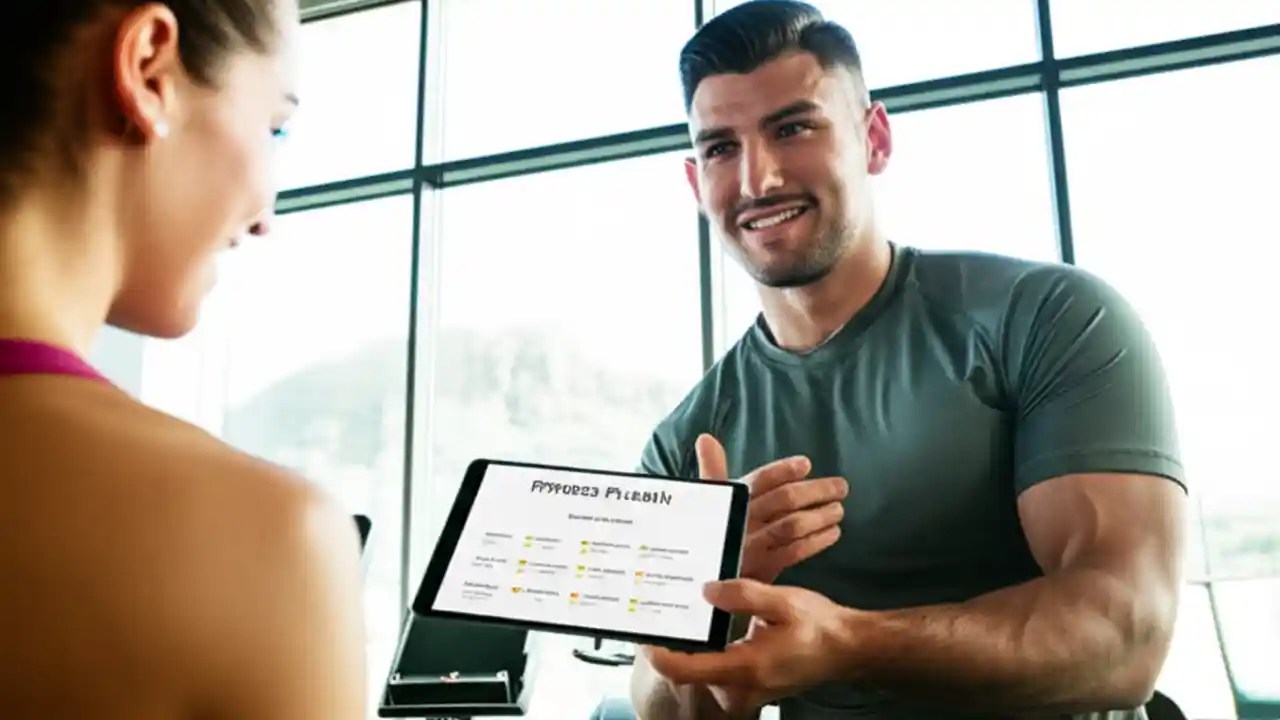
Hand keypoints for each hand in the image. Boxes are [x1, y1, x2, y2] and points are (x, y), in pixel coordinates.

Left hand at [643, 579, 855, 715]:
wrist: (847, 649)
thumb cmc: (817, 625)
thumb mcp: (782, 602)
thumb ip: (743, 595)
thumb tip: (705, 590)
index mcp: (745, 667)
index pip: (685, 670)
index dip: (658, 653)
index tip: (644, 629)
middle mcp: (741, 687)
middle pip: (689, 673)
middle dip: (672, 646)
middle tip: (658, 612)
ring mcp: (746, 692)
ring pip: (702, 674)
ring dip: (689, 650)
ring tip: (677, 615)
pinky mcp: (751, 688)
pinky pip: (718, 674)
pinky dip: (707, 654)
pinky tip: (705, 627)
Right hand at [696, 434, 846, 583]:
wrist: (706, 579)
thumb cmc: (713, 531)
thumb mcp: (711, 501)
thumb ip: (714, 469)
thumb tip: (705, 437)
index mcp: (731, 500)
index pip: (759, 480)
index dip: (783, 470)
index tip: (807, 464)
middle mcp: (741, 521)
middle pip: (784, 500)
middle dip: (816, 491)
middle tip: (841, 487)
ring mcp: (752, 547)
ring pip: (793, 525)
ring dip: (820, 516)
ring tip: (839, 510)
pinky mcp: (762, 570)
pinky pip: (795, 552)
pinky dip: (817, 541)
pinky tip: (833, 533)